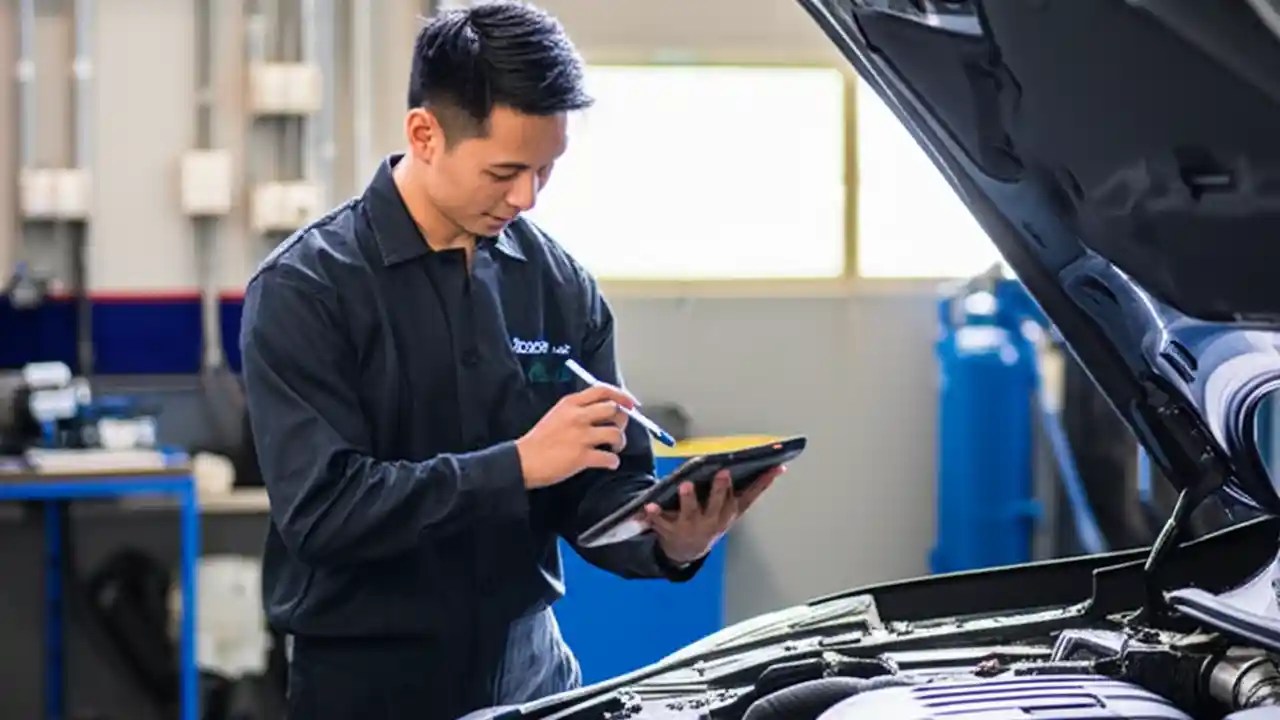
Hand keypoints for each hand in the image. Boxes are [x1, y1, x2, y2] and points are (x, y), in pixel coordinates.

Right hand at [516, 384, 634, 488]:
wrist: (524, 460)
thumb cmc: (539, 440)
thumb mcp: (557, 414)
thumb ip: (578, 409)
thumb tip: (603, 412)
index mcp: (571, 403)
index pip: (602, 390)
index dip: (621, 396)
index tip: (630, 403)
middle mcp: (578, 416)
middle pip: (614, 410)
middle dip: (623, 420)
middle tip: (619, 428)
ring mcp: (581, 436)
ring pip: (616, 433)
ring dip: (620, 442)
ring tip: (615, 448)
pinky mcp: (582, 456)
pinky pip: (609, 457)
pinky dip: (613, 461)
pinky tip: (609, 462)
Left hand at [644, 465, 785, 564]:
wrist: (686, 552)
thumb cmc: (711, 520)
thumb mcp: (730, 510)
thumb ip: (747, 490)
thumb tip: (777, 466)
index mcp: (729, 513)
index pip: (750, 496)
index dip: (763, 482)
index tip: (775, 467)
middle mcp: (713, 521)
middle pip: (718, 504)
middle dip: (721, 490)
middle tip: (723, 473)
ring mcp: (692, 526)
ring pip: (691, 511)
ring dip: (689, 499)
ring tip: (686, 485)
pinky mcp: (671, 530)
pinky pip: (662, 522)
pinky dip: (655, 514)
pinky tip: (650, 506)